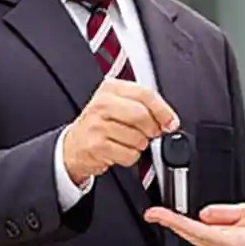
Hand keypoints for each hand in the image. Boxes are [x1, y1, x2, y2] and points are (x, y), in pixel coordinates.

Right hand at [63, 78, 178, 185]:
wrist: (73, 146)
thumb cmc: (100, 125)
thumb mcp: (118, 105)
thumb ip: (143, 105)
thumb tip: (168, 119)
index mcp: (111, 88)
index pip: (145, 94)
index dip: (163, 110)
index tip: (171, 122)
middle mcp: (102, 104)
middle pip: (142, 115)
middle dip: (152, 129)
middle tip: (150, 133)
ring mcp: (97, 125)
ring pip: (137, 137)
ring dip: (140, 145)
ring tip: (128, 141)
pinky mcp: (96, 146)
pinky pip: (129, 154)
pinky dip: (130, 157)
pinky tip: (120, 151)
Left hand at [144, 200, 244, 245]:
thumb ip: (226, 212)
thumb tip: (205, 213)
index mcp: (233, 241)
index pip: (195, 230)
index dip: (173, 221)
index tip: (157, 215)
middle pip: (194, 238)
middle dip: (173, 226)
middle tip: (155, 214)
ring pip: (202, 241)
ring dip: (187, 229)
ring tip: (171, 215)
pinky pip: (213, 242)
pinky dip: (201, 232)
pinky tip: (199, 224)